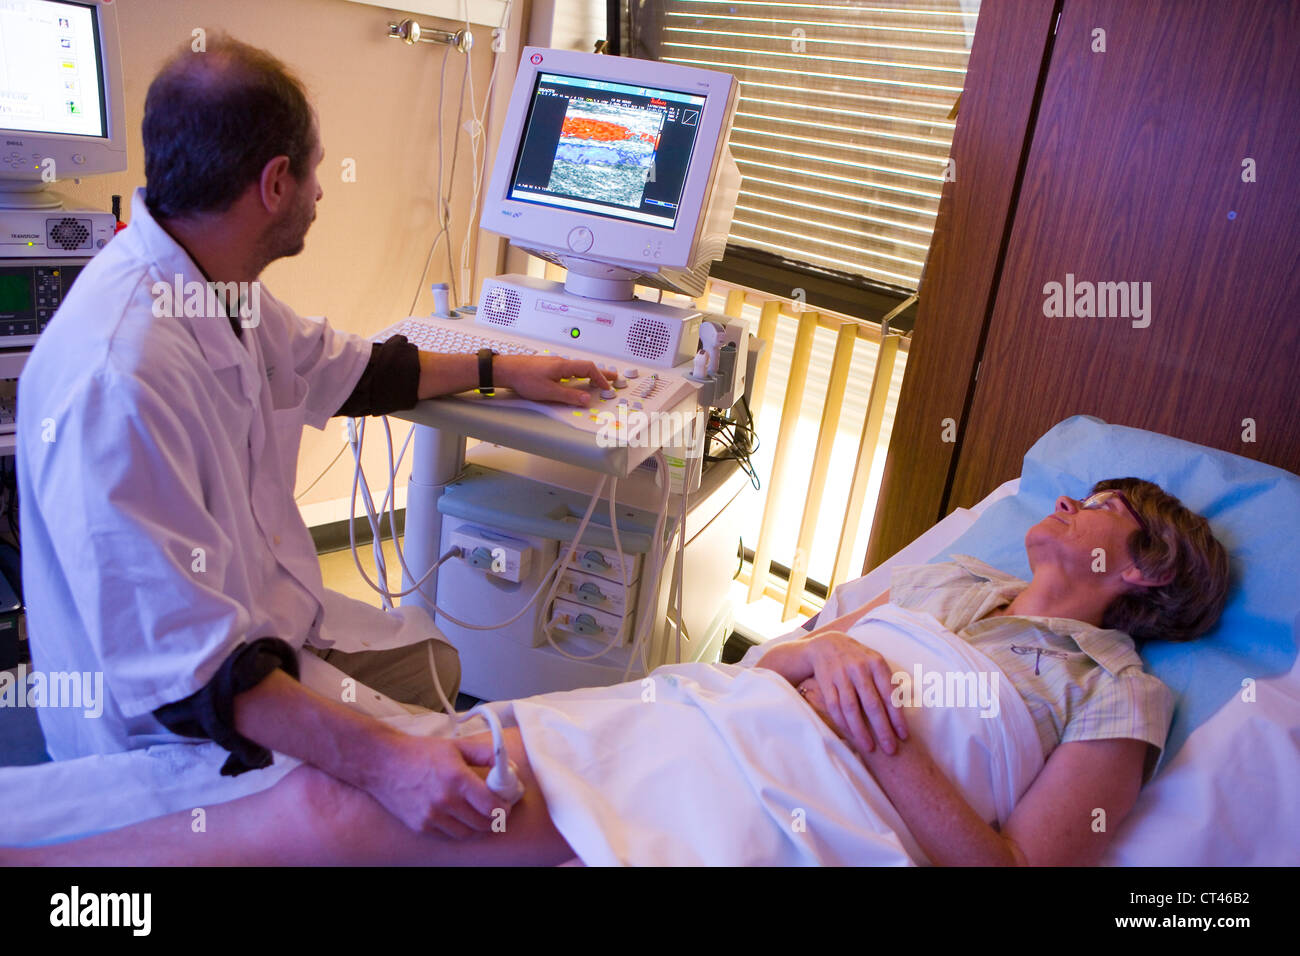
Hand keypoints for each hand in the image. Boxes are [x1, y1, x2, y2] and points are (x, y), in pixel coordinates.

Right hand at [367, 733, 508, 837]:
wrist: (383, 763)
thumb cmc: (421, 752)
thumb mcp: (457, 746)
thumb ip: (487, 755)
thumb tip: (509, 767)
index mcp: (457, 779)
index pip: (492, 806)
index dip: (504, 807)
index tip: (506, 803)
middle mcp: (445, 801)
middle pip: (483, 824)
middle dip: (495, 819)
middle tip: (497, 810)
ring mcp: (431, 817)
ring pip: (467, 833)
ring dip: (478, 826)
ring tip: (480, 814)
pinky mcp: (420, 826)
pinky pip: (448, 835)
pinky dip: (458, 829)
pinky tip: (459, 816)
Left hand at [495, 355, 613, 406]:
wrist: (506, 369)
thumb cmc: (524, 378)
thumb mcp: (549, 392)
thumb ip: (569, 396)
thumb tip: (586, 399)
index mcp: (564, 366)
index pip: (589, 368)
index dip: (600, 377)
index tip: (607, 386)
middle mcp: (560, 362)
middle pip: (585, 366)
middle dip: (600, 372)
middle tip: (612, 376)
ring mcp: (554, 363)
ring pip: (576, 368)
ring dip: (588, 374)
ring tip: (595, 380)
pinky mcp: (547, 367)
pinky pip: (568, 369)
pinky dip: (577, 374)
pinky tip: (573, 380)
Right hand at [803, 632, 907, 755]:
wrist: (827, 644)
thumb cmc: (859, 658)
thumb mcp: (876, 662)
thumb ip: (889, 681)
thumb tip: (908, 702)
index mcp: (876, 663)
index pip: (890, 695)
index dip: (897, 717)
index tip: (903, 736)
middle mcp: (859, 668)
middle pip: (872, 704)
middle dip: (882, 729)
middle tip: (890, 749)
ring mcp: (841, 675)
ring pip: (852, 708)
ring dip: (861, 730)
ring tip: (870, 748)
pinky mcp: (826, 682)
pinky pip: (835, 706)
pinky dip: (843, 723)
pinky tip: (850, 735)